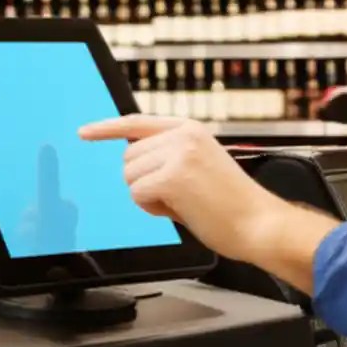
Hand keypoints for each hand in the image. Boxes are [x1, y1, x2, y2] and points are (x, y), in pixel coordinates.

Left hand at [78, 115, 333, 271]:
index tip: (84, 132)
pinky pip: (138, 194)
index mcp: (189, 129)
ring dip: (148, 196)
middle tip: (179, 196)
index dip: (107, 128)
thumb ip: (167, 156)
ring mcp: (177, 154)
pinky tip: (181, 210)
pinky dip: (153, 208)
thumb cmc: (232, 204)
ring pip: (130, 177)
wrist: (262, 224)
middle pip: (128, 158)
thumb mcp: (200, 165)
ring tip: (184, 202)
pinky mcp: (173, 177)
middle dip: (143, 181)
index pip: (136, 123)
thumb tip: (132, 159)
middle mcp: (182, 135)